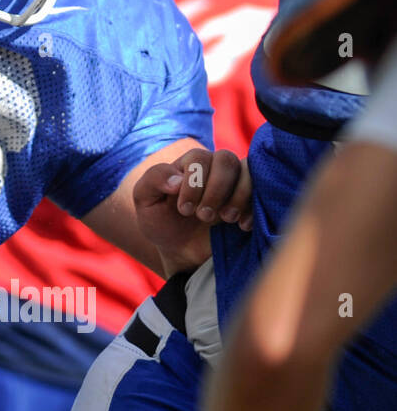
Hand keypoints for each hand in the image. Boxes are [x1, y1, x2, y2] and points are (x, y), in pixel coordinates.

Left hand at [134, 147, 251, 275]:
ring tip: (225, 219)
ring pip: (246, 169)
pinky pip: (264, 189)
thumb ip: (153, 180)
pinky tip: (242, 226)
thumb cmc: (163, 223)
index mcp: (188, 165)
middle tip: (203, 216)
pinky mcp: (253, 198)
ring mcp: (236, 182)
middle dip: (215, 189)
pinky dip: (253, 207)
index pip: (198, 158)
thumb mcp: (146, 201)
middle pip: (225, 159)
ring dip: (237, 195)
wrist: (184, 253)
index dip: (193, 183)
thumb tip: (177, 178)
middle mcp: (214, 167)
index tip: (184, 210)